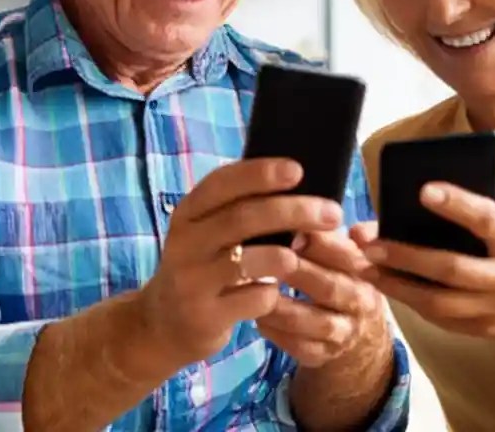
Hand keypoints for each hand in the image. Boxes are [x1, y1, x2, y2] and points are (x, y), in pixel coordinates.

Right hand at [140, 158, 345, 367]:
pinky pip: (252, 299)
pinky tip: (276, 293)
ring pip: (247, 260)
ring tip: (304, 253)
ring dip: (285, 254)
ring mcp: (192, 280)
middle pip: (243, 218)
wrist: (162, 325)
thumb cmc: (201, 267)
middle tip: (332, 212)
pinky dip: (272, 293)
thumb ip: (239, 209)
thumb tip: (297, 180)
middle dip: (293, 211)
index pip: (222, 183)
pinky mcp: (204, 315)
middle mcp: (185, 242)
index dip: (259, 174)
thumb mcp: (206, 233)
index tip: (298, 169)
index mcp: (188, 213)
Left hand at [256, 230, 388, 367]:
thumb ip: (335, 235)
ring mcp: (343, 333)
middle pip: (330, 287)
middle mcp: (360, 303)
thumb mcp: (343, 252)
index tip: (294, 231)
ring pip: (312, 322)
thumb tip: (337, 221)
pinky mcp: (323, 354)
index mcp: (366, 271)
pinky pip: (299, 347)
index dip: (322, 244)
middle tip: (265, 256)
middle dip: (297, 272)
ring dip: (281, 306)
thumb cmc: (339, 275)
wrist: (356, 328)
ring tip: (251, 289)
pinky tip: (256, 316)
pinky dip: (276, 332)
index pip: (348, 256)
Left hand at [352, 173, 494, 343]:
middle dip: (406, 255)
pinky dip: (407, 300)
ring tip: (364, 266)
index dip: (457, 205)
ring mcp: (491, 310)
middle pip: (452, 268)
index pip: (488, 221)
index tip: (423, 191)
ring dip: (396, 284)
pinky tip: (383, 282)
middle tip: (369, 241)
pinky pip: (436, 317)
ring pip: (437, 302)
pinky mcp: (476, 330)